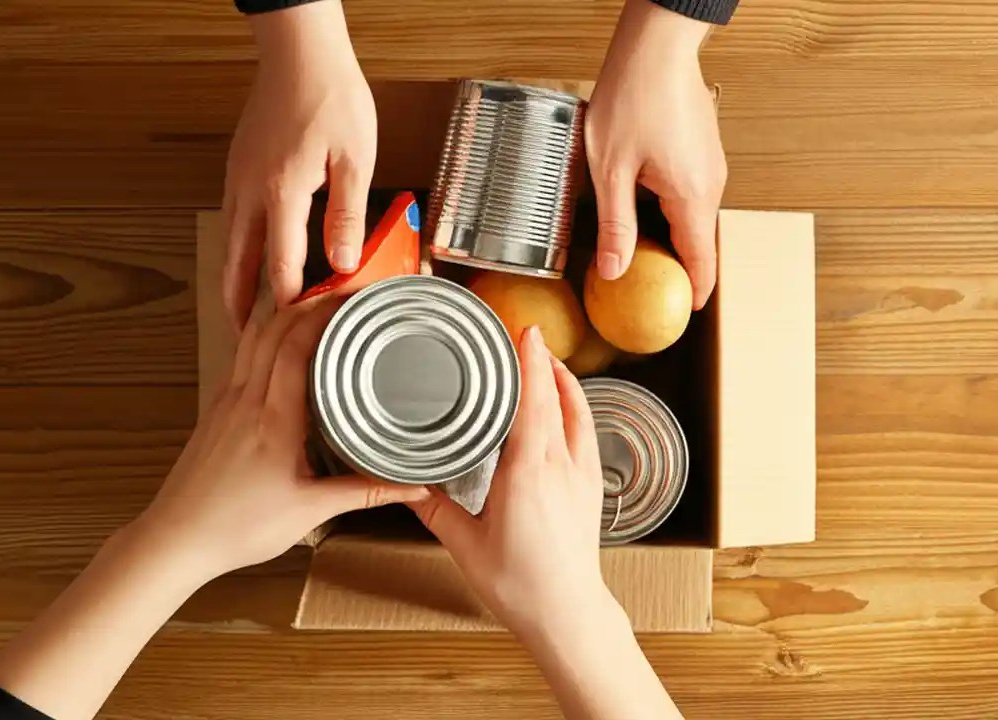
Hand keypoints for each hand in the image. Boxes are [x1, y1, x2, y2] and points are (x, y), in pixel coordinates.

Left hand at [142, 296, 425, 579]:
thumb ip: (366, 492)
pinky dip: (265, 338)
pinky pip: (242, 358)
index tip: (355, 297)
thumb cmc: (239, 527)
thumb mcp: (311, 511)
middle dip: (309, 301)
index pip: (296, 344)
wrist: (175, 540)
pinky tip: (284, 345)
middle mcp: (246, 399)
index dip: (324, 313)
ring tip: (318, 304)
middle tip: (345, 291)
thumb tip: (416, 487)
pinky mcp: (216, 411)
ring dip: (284, 313)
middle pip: (273, 328)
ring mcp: (226, 401)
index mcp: (273, 417)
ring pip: (252, 338)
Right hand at [223, 1, 376, 329]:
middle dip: (238, 304)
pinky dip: (236, 247)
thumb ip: (348, 214)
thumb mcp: (355, 158)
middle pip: (237, 262)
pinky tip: (247, 256)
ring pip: (229, 242)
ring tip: (240, 308)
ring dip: (233, 277)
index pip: (279, 265)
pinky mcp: (239, 166)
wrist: (299, 52)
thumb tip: (344, 261)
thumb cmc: (331, 97)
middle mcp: (250, 190)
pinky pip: (232, 218)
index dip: (285, 303)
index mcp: (281, 192)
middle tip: (242, 339)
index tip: (292, 331)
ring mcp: (238, 178)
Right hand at [410, 325, 611, 637]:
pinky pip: (586, 431)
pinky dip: (575, 407)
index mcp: (528, 472)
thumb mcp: (464, 544)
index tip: (523, 331)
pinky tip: (564, 404)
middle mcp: (561, 466)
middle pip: (556, 397)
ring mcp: (581, 474)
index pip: (533, 400)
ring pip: (578, 411)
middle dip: (542, 361)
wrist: (566, 613)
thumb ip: (433, 508)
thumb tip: (406, 484)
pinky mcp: (591, 486)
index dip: (529, 361)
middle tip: (524, 336)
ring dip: (562, 381)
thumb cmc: (521, 585)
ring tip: (544, 361)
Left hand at [586, 0, 725, 309]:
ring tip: (636, 252)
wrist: (656, 46)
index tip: (681, 315)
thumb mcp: (610, 170)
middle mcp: (711, 185)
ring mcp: (710, 166)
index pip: (701, 262)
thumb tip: (614, 271)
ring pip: (692, 217)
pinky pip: (689, 194)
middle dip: (674, 268)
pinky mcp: (701, 151)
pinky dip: (670, 211)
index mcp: (692, 197)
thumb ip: (615, 225)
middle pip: (697, 242)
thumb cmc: (634, 96)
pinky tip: (639, 207)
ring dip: (669, 237)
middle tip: (645, 290)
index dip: (693, 292)